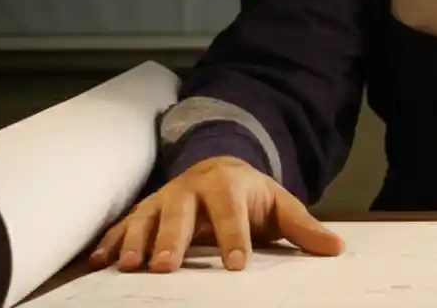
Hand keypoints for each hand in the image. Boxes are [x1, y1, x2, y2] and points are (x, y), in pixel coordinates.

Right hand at [88, 156, 343, 272]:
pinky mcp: (144, 212)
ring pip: (146, 218)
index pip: (231, 210)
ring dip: (136, 242)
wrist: (220, 168)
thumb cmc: (252, 196)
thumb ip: (304, 228)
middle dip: (173, 239)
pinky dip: (110, 242)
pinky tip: (100, 263)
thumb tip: (337, 248)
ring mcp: (163, 199)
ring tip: (129, 267)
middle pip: (180, 213)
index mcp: (228, 185)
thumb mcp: (281, 206)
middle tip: (167, 267)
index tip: (236, 265)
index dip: (234, 236)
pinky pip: (123, 226)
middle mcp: (191, 189)